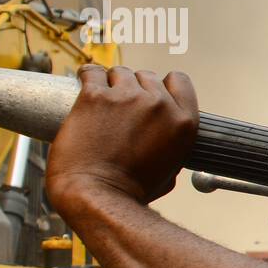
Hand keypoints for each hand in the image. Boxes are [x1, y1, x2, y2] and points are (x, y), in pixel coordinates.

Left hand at [46, 64, 199, 212]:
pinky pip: (91, 72)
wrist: (98, 194)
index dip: (163, 85)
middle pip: (147, 76)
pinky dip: (86, 77)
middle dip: (134, 88)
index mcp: (183, 122)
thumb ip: (171, 148)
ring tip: (101, 102)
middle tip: (120, 107)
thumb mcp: (170, 171)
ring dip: (111, 84)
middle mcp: (159, 105)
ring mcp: (127, 97)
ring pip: (120, 73)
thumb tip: (163, 146)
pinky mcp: (96, 96)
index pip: (180, 80)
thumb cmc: (131, 191)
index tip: (151, 93)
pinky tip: (84, 85)